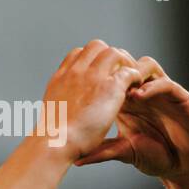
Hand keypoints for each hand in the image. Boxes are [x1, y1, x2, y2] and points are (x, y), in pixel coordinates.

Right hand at [40, 40, 153, 162]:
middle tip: (118, 72)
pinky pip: (128, 71)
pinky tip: (136, 88)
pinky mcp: (110, 87)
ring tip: (130, 80)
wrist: (56, 142)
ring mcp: (93, 77)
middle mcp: (76, 72)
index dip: (92, 60)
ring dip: (125, 63)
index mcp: (61, 77)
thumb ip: (60, 102)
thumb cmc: (53, 137)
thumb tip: (64, 109)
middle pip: (96, 46)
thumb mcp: (51, 112)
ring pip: (114, 53)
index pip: (77, 53)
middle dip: (110, 56)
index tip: (100, 73)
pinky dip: (135, 76)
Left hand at [73, 54, 188, 180]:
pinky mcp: (181, 98)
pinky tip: (139, 95)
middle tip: (102, 78)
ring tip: (122, 87)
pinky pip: (166, 83)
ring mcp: (163, 93)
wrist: (182, 167)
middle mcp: (145, 93)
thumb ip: (102, 152)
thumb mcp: (123, 152)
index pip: (112, 78)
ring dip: (135, 71)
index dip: (100, 77)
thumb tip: (77, 159)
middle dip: (116, 67)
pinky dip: (152, 86)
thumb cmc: (154, 158)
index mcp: (129, 101)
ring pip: (148, 66)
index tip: (84, 85)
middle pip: (128, 64)